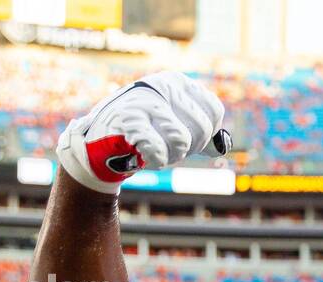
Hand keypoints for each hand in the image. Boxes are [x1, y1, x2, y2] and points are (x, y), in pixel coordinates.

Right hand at [57, 71, 228, 193]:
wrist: (100, 142)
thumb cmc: (143, 132)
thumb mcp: (175, 125)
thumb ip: (202, 132)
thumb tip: (222, 145)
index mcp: (177, 82)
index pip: (214, 112)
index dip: (204, 134)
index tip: (183, 135)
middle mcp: (162, 85)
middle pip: (203, 129)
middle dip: (188, 148)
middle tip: (164, 144)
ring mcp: (145, 100)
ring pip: (183, 141)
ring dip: (171, 156)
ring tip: (153, 148)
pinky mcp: (128, 119)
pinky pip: (159, 149)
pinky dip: (155, 159)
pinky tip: (144, 156)